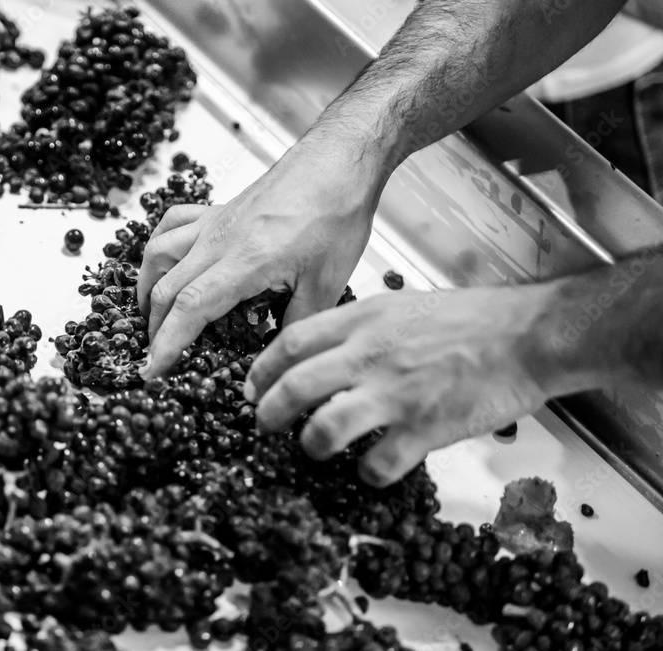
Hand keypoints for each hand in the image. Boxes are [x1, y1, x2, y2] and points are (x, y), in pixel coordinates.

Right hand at [137, 139, 386, 377]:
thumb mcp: (327, 283)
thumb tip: (277, 361)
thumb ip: (297, 326)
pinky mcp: (218, 209)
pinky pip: (172, 224)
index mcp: (244, 262)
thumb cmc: (337, 216)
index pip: (189, 309)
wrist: (338, 162)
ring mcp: (213, 222)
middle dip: (153, 329)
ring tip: (151, 316)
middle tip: (155, 356)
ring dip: (147, 289)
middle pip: (166, 288)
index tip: (153, 370)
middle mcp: (218, 241)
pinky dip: (159, 248)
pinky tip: (164, 264)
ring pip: (158, 255)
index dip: (166, 344)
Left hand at [244, 284, 556, 485]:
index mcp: (363, 320)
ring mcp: (396, 392)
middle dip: (267, 413)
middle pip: (294, 387)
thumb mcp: (400, 305)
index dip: (260, 371)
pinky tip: (371, 470)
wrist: (527, 334)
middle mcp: (370, 354)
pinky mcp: (425, 427)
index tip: (251, 389)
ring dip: (310, 446)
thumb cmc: (471, 319)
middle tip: (263, 426)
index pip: (289, 344)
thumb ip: (359, 327)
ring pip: (324, 428)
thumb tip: (323, 350)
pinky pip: (378, 464)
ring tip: (312, 449)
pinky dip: (367, 474)